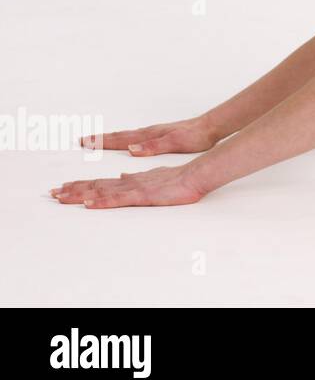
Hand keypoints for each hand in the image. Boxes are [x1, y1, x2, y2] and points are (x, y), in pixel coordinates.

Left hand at [50, 165, 207, 208]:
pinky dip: (101, 201)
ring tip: (61, 197)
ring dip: (80, 194)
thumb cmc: (181, 178)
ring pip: (102, 191)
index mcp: (132, 179)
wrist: (196, 175)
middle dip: (73, 189)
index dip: (83, 185)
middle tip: (53, 193)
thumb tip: (121, 177)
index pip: (102, 182)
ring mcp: (134, 188)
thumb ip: (137, 178)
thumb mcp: (156, 177)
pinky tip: (88, 203)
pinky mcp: (142, 195)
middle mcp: (129, 181)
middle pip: (96, 185)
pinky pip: (118, 199)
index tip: (66, 187)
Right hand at [82, 116, 220, 155]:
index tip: (84, 142)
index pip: (120, 139)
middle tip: (81, 140)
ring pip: (125, 137)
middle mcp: (147, 134)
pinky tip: (124, 145)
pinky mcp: (158, 138)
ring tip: (94, 140)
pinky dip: (123, 141)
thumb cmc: (194, 136)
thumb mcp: (174, 142)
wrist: (209, 128)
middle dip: (99, 139)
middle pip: (118, 137)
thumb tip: (131, 149)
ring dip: (108, 139)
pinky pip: (134, 139)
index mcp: (148, 136)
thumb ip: (152, 146)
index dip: (102, 142)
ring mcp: (152, 135)